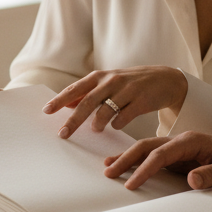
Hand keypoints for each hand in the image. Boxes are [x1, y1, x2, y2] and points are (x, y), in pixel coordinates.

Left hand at [43, 67, 187, 138]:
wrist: (165, 80)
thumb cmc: (131, 83)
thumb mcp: (109, 83)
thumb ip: (88, 93)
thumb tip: (65, 103)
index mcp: (100, 77)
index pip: (75, 89)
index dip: (60, 100)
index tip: (46, 111)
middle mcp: (111, 81)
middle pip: (87, 102)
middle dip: (74, 120)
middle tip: (63, 134)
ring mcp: (127, 90)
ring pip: (106, 110)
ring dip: (98, 123)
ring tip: (96, 129)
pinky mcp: (141, 100)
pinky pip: (124, 117)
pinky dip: (117, 123)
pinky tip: (116, 126)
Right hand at [103, 131, 211, 190]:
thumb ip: (211, 174)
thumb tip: (191, 180)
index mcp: (191, 141)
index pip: (162, 154)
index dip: (145, 169)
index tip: (131, 183)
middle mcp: (181, 141)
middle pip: (148, 147)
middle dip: (127, 159)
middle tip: (108, 173)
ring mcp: (178, 147)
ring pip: (147, 149)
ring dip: (128, 157)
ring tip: (107, 167)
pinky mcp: (178, 156)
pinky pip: (153, 156)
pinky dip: (137, 160)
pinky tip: (125, 165)